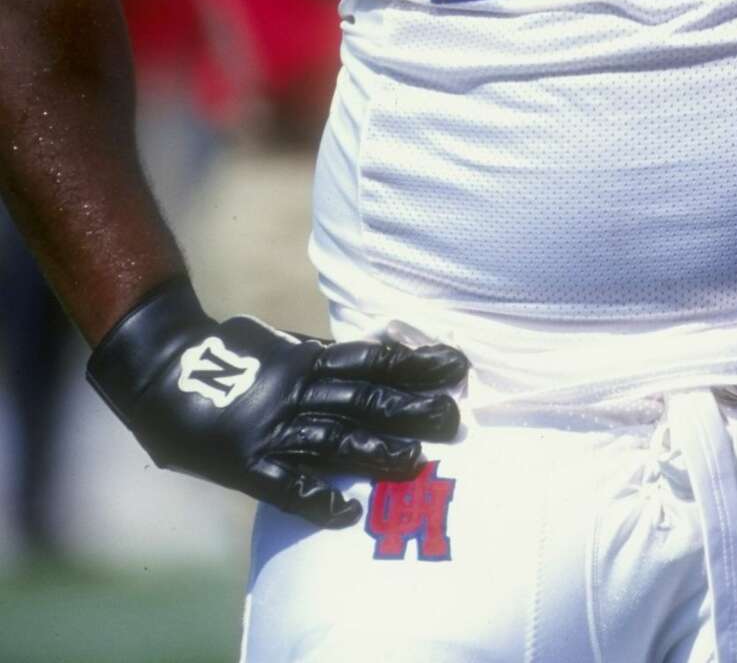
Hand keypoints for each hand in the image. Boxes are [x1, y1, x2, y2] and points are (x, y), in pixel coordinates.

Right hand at [87, 276, 467, 527]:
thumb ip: (322, 355)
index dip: (415, 363)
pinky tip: (346, 512)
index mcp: (306, 359)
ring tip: (415, 460)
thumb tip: (375, 354)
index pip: (373, 359)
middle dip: (411, 408)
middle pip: (364, 398)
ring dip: (375, 451)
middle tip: (455, 418)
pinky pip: (285, 484)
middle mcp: (296, 390)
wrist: (162, 368)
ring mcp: (271, 426)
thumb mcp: (281, 343)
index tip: (456, 365)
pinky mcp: (244, 462)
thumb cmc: (227, 353)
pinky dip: (315, 498)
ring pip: (333, 438)